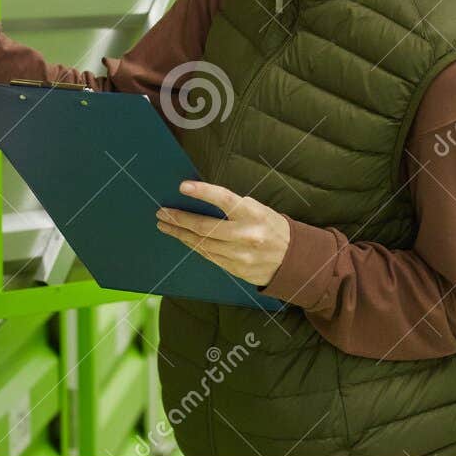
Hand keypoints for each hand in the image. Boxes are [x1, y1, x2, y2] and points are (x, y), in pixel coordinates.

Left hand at [155, 180, 290, 287]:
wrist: (293, 259)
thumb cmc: (271, 227)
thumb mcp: (258, 210)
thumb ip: (233, 207)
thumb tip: (200, 200)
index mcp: (254, 214)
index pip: (224, 199)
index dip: (203, 191)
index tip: (183, 186)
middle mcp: (246, 235)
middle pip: (205, 227)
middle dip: (180, 219)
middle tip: (162, 212)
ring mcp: (240, 255)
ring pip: (202, 244)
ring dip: (180, 234)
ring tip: (166, 225)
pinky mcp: (236, 269)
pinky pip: (209, 256)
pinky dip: (194, 246)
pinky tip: (183, 239)